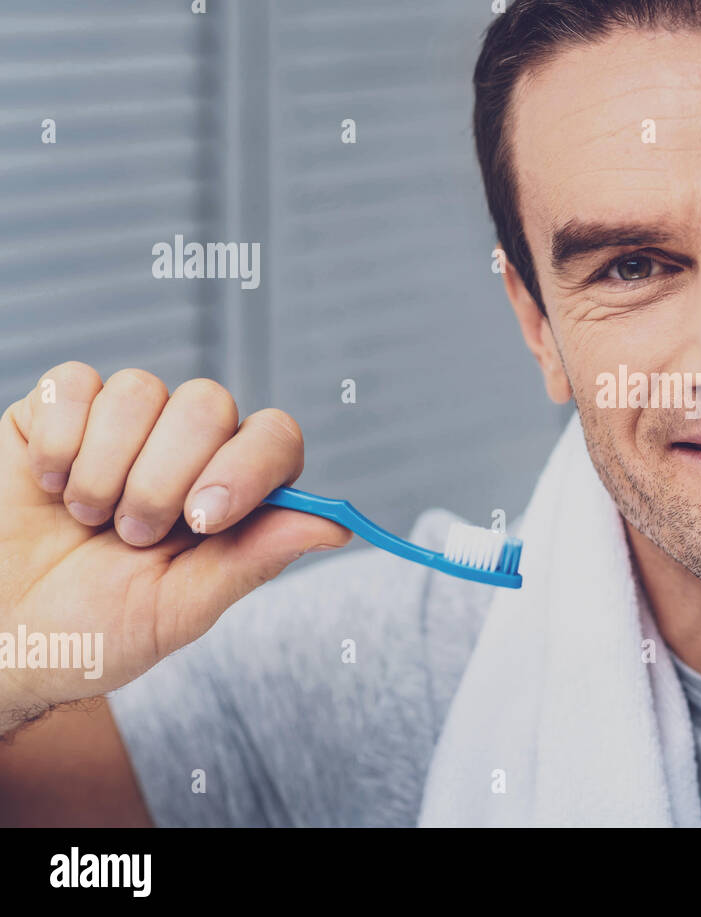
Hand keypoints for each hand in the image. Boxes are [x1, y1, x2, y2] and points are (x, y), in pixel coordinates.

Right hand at [0, 363, 350, 732]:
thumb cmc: (91, 632)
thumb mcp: (177, 610)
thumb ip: (252, 560)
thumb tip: (338, 527)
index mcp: (232, 493)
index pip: (274, 438)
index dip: (248, 466)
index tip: (203, 519)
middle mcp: (186, 449)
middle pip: (209, 403)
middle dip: (163, 478)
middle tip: (128, 536)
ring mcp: (124, 424)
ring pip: (142, 388)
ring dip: (107, 466)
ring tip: (87, 517)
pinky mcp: (59, 411)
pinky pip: (76, 382)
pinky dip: (58, 440)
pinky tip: (48, 485)